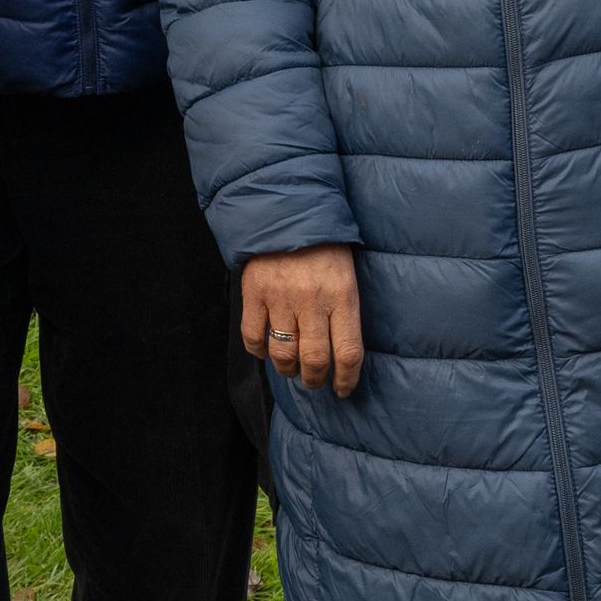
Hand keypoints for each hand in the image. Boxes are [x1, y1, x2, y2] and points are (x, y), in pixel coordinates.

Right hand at [242, 245, 366, 397]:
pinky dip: (258, 351)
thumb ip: (344, 312)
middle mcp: (312, 301)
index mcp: (342, 295)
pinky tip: (265, 351)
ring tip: (291, 369)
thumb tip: (340, 355)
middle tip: (314, 381)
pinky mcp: (254, 293)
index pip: (348, 352)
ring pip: (283, 354)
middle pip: (314, 360)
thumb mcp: (347, 276)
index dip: (346, 379)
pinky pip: (253, 337)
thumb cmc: (324, 247)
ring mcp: (280, 298)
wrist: (287, 212)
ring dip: (287, 370)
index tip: (343, 389)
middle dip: (314, 380)